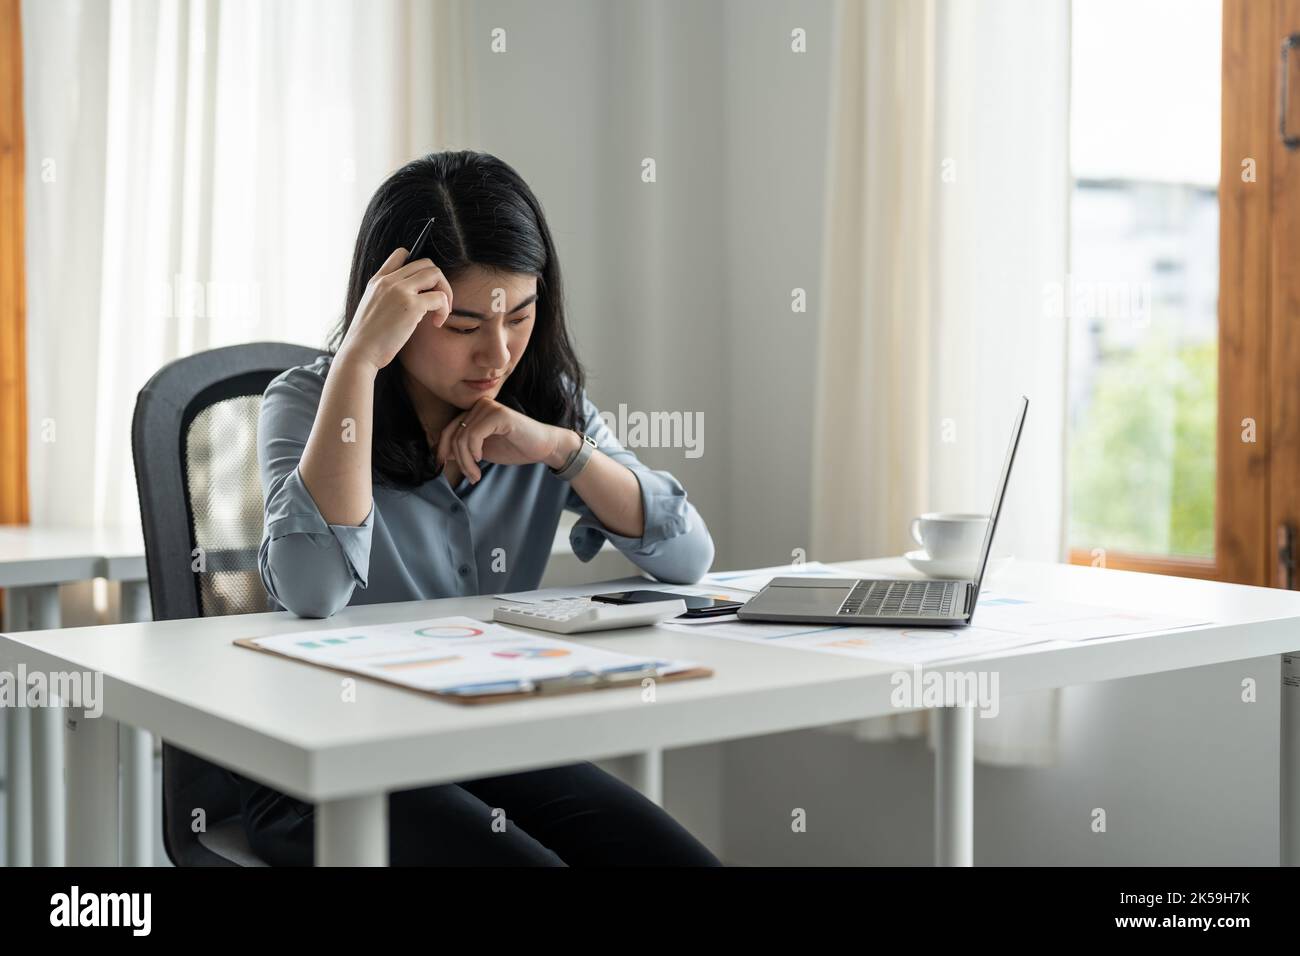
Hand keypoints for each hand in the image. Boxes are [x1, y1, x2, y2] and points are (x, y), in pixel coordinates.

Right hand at [336, 246, 453, 373]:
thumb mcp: (372, 306)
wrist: (360, 352)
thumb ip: (388, 296)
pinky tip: (436, 323)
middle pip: (425, 263)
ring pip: (435, 274)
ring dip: (446, 292)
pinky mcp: (412, 305)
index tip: (423, 288)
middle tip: (438, 302)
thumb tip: (415, 298)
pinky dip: (445, 310)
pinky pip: (440, 298)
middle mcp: (389, 281)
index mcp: (378, 280)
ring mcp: (400, 291)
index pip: (401, 254)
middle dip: (438, 281)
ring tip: (441, 312)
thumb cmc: (368, 338)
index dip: (419, 267)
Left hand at [436, 397, 580, 482]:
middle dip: (457, 459)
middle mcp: (479, 405)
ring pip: (462, 437)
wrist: (543, 447)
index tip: (442, 468)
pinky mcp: (498, 414)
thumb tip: (441, 454)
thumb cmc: (515, 448)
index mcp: (474, 412)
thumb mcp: (482, 451)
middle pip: (453, 433)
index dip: (442, 449)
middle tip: (469, 476)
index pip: (448, 430)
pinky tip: (482, 459)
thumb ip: (463, 449)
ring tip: (476, 474)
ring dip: (466, 461)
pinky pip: (474, 435)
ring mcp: (489, 407)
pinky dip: (473, 451)